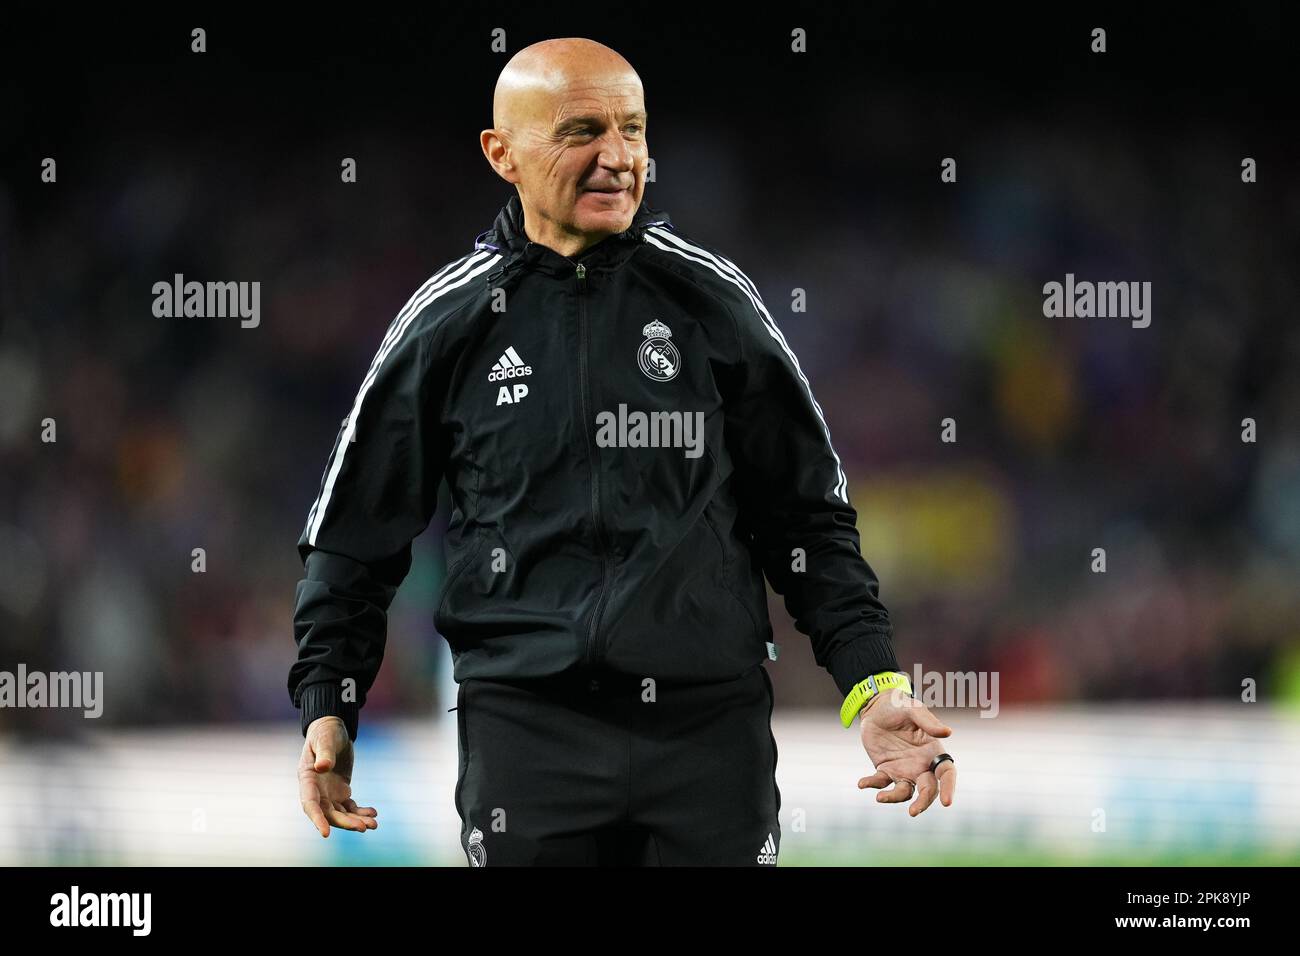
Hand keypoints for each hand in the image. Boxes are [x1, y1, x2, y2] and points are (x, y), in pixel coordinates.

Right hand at [298, 715, 378, 836]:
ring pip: (341, 814)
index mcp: (307, 779)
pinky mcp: (341, 792)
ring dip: (355, 821)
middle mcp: (317, 791)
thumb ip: (324, 753)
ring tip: (373, 824)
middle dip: (345, 823)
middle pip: (329, 814)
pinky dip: (361, 812)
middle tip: (364, 827)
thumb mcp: (325, 739)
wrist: (334, 730)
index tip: (326, 834)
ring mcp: (329, 794)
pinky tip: (373, 813)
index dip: (317, 820)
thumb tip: (322, 767)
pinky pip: (350, 807)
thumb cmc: (326, 732)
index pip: (310, 804)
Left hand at [856, 689, 956, 816]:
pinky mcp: (884, 769)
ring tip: (880, 798)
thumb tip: (948, 733)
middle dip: (923, 803)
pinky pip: (880, 782)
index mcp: (933, 752)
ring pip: (904, 792)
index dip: (949, 788)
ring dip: (894, 799)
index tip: (946, 802)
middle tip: (913, 811)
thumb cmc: (901, 706)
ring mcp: (902, 769)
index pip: (946, 773)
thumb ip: (929, 722)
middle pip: (927, 790)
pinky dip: (871, 784)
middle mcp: (921, 765)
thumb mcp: (914, 709)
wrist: (877, 707)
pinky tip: (862, 783)